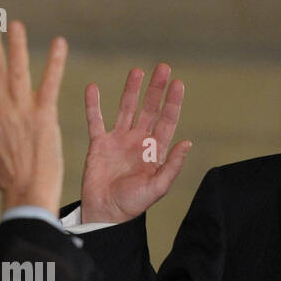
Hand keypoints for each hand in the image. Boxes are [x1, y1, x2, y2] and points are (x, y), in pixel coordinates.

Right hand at [80, 64, 191, 224]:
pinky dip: (93, 105)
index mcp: (154, 150)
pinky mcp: (99, 144)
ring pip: (126, 109)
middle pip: (149, 109)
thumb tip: (187, 142)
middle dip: (156, 89)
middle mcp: (138, 141)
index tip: (178, 83)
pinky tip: (93, 88)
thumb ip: (172, 165)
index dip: (173, 102)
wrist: (105, 213)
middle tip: (163, 67)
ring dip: (131, 90)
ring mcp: (118, 141)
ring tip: (137, 71)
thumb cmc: (133, 204)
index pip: (166, 120)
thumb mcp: (157, 188)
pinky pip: (96, 120)